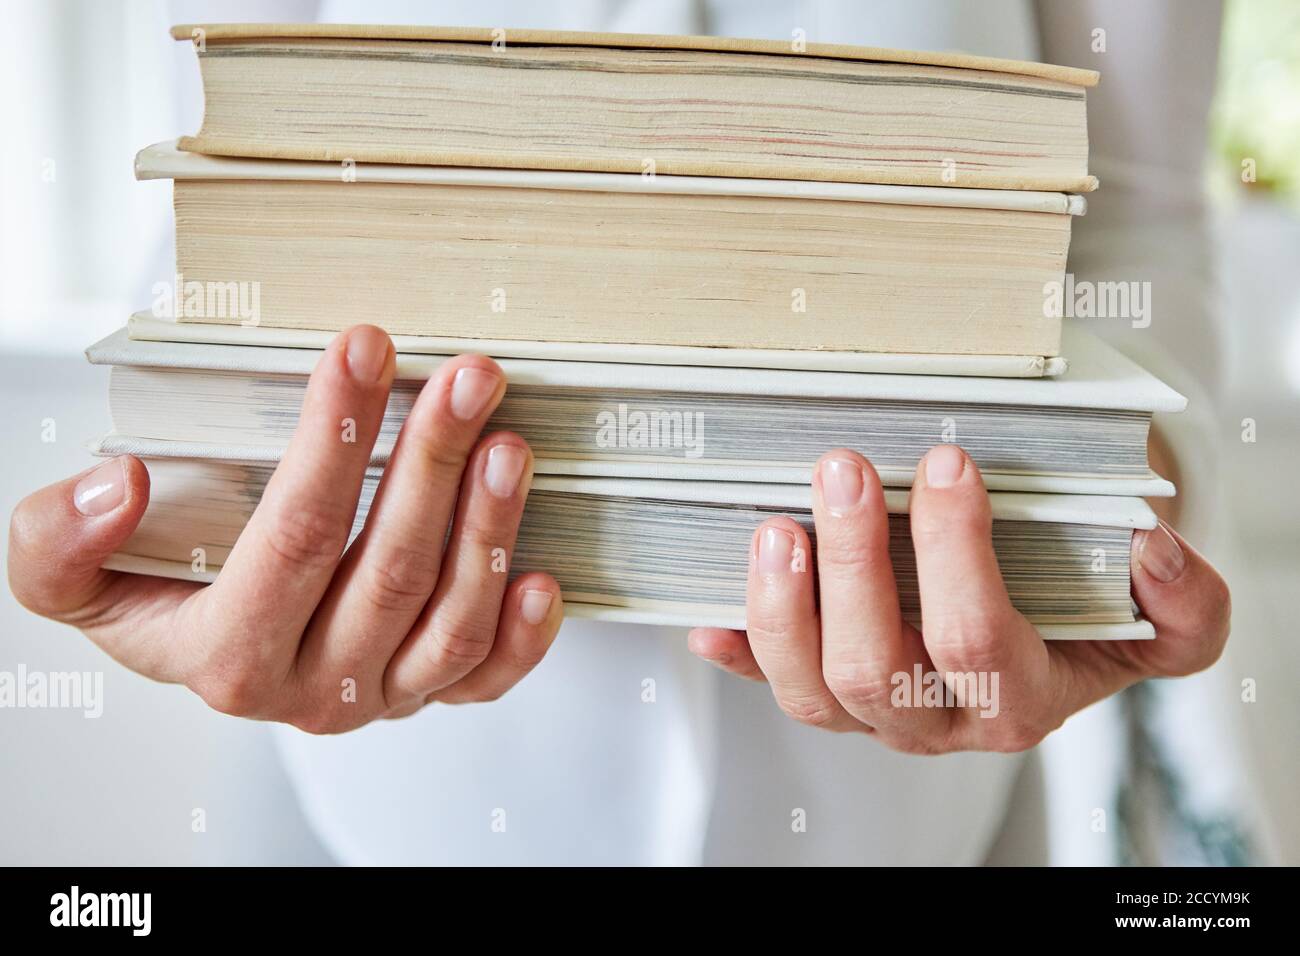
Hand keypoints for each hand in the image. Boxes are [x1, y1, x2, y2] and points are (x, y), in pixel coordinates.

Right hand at [8, 326, 562, 732]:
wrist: (203, 658)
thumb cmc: (156, 599)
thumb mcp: (70, 579)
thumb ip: (59, 545)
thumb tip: (122, 484)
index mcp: (227, 656)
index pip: (292, 539)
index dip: (332, 442)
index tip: (364, 349)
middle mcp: (311, 688)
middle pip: (388, 571)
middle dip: (432, 464)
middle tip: (467, 378)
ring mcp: (378, 697)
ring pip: (450, 622)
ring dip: (489, 530)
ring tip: (510, 444)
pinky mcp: (426, 695)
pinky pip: (486, 680)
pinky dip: (523, 636)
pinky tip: (543, 575)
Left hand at [688, 445, 1230, 752]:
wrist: (1050, 649)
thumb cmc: (1089, 622)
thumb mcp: (1163, 623)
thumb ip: (1182, 607)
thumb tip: (1150, 548)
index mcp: (1019, 698)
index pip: (979, 639)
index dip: (957, 556)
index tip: (949, 464)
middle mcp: (937, 720)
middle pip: (879, 667)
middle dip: (854, 567)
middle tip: (843, 469)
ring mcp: (874, 712)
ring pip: (812, 690)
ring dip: (783, 609)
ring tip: (775, 528)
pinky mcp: (827, 695)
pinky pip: (770, 688)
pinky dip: (736, 652)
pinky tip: (705, 619)